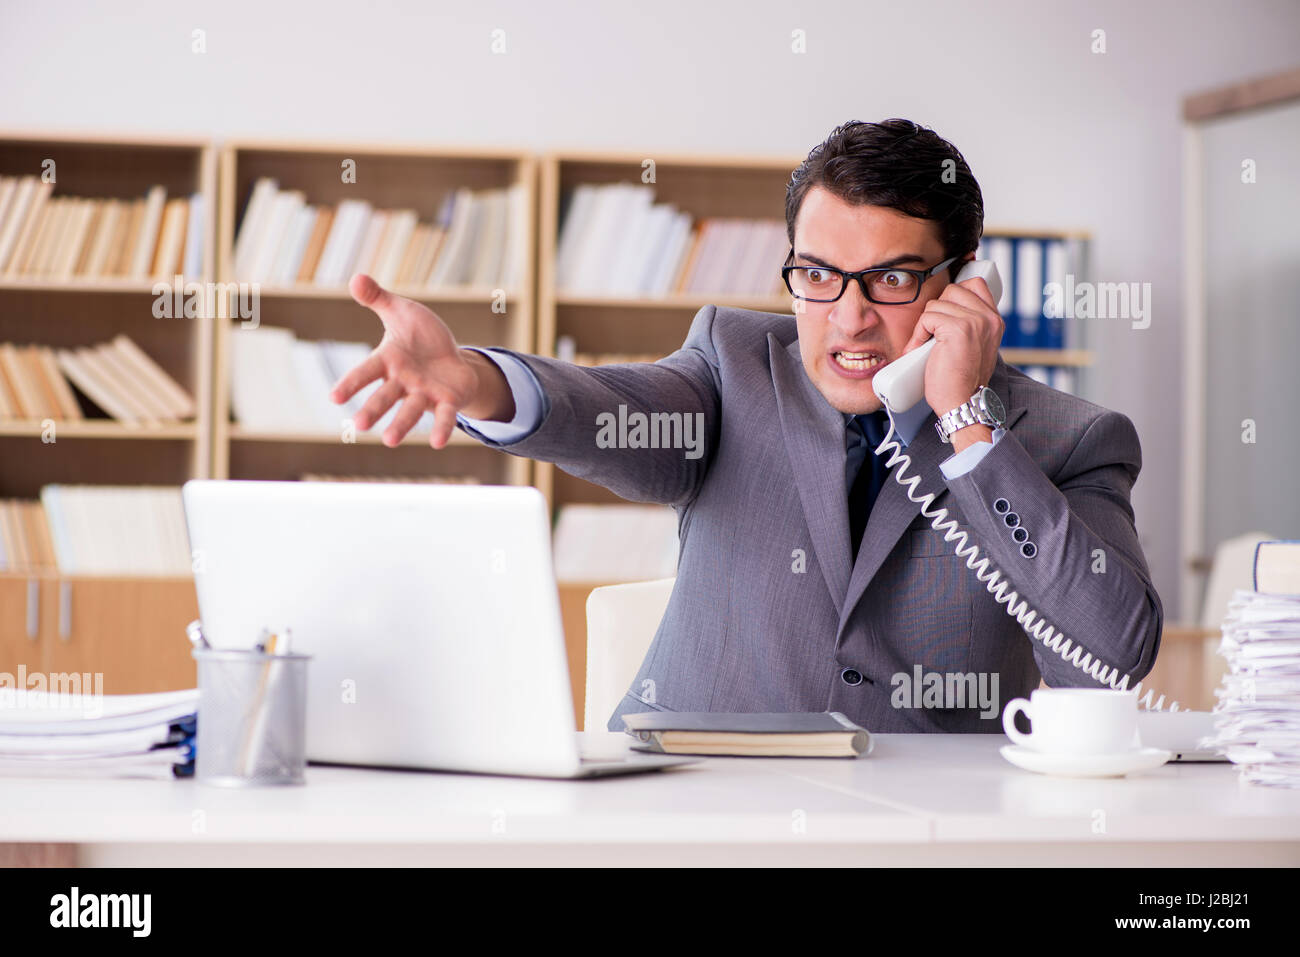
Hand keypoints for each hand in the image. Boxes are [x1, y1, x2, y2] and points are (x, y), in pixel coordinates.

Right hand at [330, 274, 506, 448]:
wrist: (452, 357)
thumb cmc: (421, 337)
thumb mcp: (401, 312)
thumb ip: (378, 299)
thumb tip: (356, 277)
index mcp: (389, 360)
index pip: (366, 371)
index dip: (351, 383)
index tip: (334, 397)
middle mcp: (403, 381)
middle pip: (385, 395)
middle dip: (373, 409)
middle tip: (359, 426)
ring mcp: (424, 393)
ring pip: (410, 409)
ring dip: (400, 425)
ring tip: (390, 442)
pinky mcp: (446, 401)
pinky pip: (443, 416)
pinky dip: (441, 429)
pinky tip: (437, 443)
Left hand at [900, 270, 1003, 419]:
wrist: (963, 403)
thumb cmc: (962, 381)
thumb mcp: (975, 347)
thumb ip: (970, 326)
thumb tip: (949, 310)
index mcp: (994, 321)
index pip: (975, 285)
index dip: (954, 295)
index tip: (943, 314)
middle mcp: (988, 318)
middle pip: (952, 291)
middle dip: (937, 310)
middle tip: (932, 334)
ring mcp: (975, 322)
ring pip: (937, 304)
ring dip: (924, 325)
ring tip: (924, 346)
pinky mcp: (958, 329)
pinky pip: (927, 317)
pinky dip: (918, 334)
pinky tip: (918, 350)